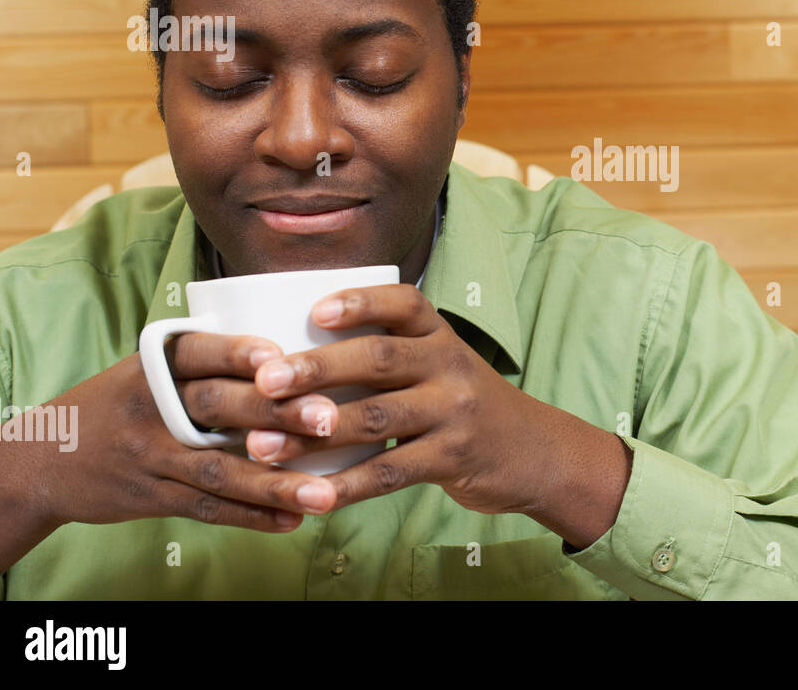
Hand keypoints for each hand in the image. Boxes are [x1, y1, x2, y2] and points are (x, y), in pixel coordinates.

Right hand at [35, 343, 339, 533]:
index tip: (281, 356)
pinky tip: (291, 519)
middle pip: (218, 406)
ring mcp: (149, 456)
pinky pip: (207, 508)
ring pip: (218, 469)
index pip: (198, 351)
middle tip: (328, 419)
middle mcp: (151, 408)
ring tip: (324, 493)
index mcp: (152, 366)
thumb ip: (204, 365)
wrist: (40, 460)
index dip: (238, 353)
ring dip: (274, 483)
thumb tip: (294, 359)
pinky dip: (250, 516)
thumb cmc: (119, 405)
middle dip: (276, 412)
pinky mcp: (149, 497)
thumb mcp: (146, 372)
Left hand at [242, 283, 571, 517]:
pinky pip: (390, 472)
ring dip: (313, 433)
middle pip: (378, 359)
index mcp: (439, 335)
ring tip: (264, 445)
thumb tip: (293, 356)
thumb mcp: (439, 365)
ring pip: (376, 417)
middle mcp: (449, 365)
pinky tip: (311, 495)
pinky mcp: (451, 459)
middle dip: (317, 369)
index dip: (360, 302)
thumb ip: (388, 357)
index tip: (314, 311)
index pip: (402, 304)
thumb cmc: (462, 403)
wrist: (533, 451)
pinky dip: (346, 486)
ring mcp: (453, 412)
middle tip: (265, 382)